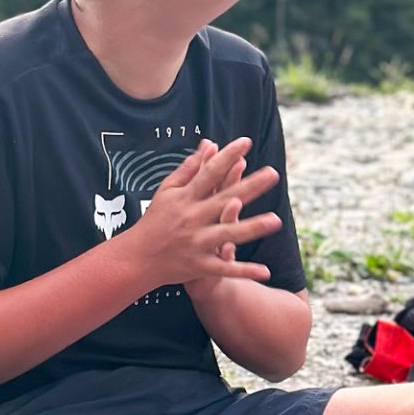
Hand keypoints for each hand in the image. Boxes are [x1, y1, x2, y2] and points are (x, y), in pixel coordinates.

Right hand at [130, 137, 280, 288]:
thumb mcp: (167, 190)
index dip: (227, 157)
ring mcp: (196, 243)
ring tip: (276, 221)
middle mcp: (191, 218)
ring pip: (227, 234)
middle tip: (273, 174)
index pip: (209, 173)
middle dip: (249, 187)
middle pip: (224, 199)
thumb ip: (190, 168)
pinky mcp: (199, 266)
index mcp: (184, 198)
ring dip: (252, 228)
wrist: (137, 259)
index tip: (246, 143)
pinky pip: (224, 268)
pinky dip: (244, 271)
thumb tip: (209, 144)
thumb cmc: (155, 220)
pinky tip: (265, 271)